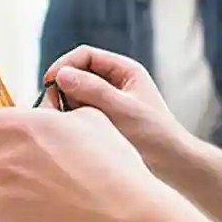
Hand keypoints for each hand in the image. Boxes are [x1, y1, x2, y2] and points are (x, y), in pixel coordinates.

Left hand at [0, 106, 171, 221]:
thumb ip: (54, 114)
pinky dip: (21, 216)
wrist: (125, 215)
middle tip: (6, 170)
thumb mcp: (88, 120)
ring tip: (51, 193)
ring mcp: (3, 196)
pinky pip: (4, 218)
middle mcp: (2, 160)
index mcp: (18, 127)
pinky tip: (53, 211)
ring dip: (9, 192)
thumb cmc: (112, 167)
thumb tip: (45, 113)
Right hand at [43, 45, 194, 171]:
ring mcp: (108, 102)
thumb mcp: (123, 110)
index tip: (49, 81)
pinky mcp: (104, 120)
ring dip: (65, 106)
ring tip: (63, 124)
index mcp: (125, 70)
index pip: (85, 55)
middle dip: (62, 88)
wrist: (173, 165)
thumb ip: (93, 91)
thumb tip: (61, 75)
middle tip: (51, 108)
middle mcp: (115, 82)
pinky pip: (79, 113)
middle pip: (77, 74)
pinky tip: (71, 134)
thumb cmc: (155, 135)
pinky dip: (71, 119)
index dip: (64, 64)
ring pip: (75, 95)